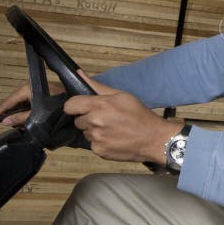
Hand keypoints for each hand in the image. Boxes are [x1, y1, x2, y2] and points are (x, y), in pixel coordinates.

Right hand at [0, 79, 63, 126]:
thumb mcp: (37, 115)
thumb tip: (5, 121)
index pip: (8, 102)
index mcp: (27, 89)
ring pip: (21, 104)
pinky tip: (27, 120)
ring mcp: (36, 90)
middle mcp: (30, 87)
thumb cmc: (61, 105)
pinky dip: (27, 112)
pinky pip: (29, 103)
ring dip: (19, 114)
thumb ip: (21, 118)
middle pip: (14, 103)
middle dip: (10, 115)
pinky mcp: (42, 93)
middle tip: (7, 126)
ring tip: (18, 125)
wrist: (78, 100)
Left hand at [64, 72, 183, 163]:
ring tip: (112, 129)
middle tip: (106, 118)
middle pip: (78, 120)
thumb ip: (98, 86)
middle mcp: (95, 122)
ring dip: (95, 130)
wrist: (154, 138)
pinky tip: (114, 139)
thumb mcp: (122, 95)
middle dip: (88, 118)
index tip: (83, 108)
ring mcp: (96, 138)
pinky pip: (93, 144)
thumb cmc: (140, 115)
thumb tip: (79, 75)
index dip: (76, 106)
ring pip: (86, 132)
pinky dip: (101, 142)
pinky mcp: (99, 150)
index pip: (69, 106)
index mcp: (100, 105)